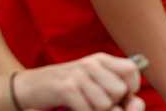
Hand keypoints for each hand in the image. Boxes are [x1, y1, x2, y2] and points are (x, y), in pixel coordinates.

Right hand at [13, 52, 143, 110]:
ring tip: (85, 106)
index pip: (132, 69)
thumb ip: (112, 83)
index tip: (121, 97)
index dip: (132, 87)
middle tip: (96, 104)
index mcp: (101, 59)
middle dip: (112, 104)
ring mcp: (79, 75)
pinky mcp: (66, 89)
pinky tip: (75, 109)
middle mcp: (92, 63)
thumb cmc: (66, 86)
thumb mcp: (91, 77)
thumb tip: (134, 99)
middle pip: (120, 90)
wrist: (31, 86)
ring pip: (106, 103)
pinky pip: (88, 109)